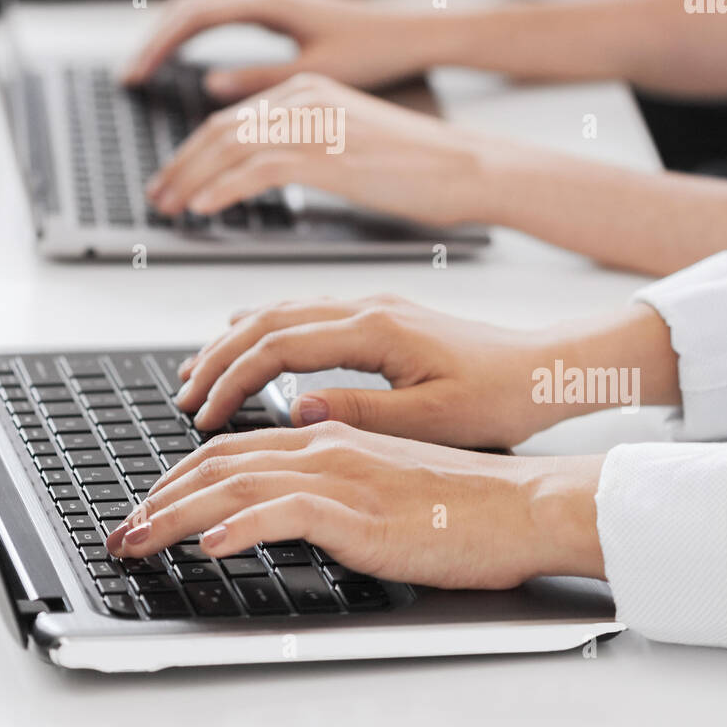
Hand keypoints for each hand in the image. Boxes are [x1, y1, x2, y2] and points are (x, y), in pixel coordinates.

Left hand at [106, 423, 605, 590]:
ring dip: (176, 515)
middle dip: (159, 497)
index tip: (148, 506)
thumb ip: (333, 480)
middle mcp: (325, 445)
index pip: (233, 449)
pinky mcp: (361, 512)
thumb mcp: (384, 480)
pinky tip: (211, 546)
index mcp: (329, 434)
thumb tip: (286, 500)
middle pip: (219, 462)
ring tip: (139, 541)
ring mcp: (341, 476)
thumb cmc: (462, 500)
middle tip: (124, 532)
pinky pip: (284, 513)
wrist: (522, 502)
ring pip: (236, 483)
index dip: (180, 477)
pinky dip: (240, 526)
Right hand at [123, 0, 444, 99]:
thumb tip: (211, 84)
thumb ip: (260, 78)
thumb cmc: (377, 49)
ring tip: (144, 67)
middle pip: (185, 5)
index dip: (154, 47)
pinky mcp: (277, 2)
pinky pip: (218, 9)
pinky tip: (182, 52)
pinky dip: (191, 30)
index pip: (190, 15)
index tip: (132, 76)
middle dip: (151, 42)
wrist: (416, 27)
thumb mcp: (317, 72)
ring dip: (167, 34)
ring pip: (199, 4)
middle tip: (127, 77)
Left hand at [145, 73, 495, 225]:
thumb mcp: (349, 147)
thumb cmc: (419, 167)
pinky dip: (223, 189)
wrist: (467, 167)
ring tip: (171, 208)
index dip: (193, 152)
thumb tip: (264, 171)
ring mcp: (316, 122)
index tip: (174, 179)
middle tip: (159, 196)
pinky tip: (204, 209)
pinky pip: (258, 169)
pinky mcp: (329, 152)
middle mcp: (306, 97)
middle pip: (220, 128)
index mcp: (308, 91)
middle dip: (181, 165)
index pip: (232, 118)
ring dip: (191, 179)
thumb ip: (304, 149)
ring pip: (230, 146)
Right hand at [174, 293, 553, 443]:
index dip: (232, 379)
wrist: (545, 367)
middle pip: (267, 321)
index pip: (277, 346)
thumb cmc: (500, 396)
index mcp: (374, 329)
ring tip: (199, 370)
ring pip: (281, 311)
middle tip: (182, 393)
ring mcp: (372, 307)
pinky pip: (304, 313)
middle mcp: (366, 308)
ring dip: (234, 339)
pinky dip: (264, 328)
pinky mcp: (380, 317)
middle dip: (217, 356)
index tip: (203, 413)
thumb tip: (297, 411)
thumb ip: (361, 413)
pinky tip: (250, 338)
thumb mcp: (431, 419)